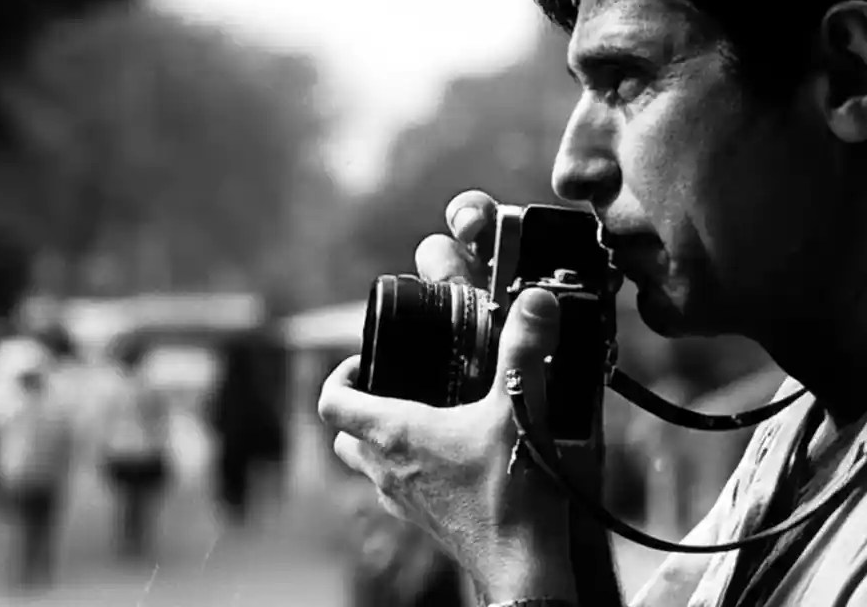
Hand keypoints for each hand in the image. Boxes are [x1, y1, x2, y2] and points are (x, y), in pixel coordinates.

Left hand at [318, 190, 576, 602]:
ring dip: (379, 438)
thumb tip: (536, 299)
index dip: (339, 373)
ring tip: (420, 414)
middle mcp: (387, 468)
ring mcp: (402, 499)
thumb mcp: (521, 408)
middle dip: (359, 404)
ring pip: (365, 464)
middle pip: (344, 433)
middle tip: (392, 383)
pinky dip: (407, 468)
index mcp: (395, 434)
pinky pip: (397, 489)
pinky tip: (446, 457)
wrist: (523, 567)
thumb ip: (525, 349)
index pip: (331, 401)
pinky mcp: (424, 520)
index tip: (365, 359)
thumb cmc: (512, 495)